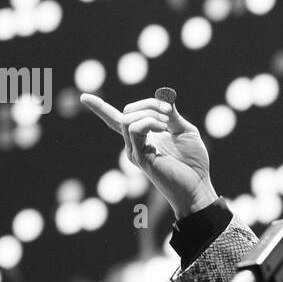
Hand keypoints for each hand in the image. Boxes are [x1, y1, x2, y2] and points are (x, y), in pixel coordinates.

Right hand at [81, 91, 217, 218]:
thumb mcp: (184, 130)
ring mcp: (134, 151)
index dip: (100, 108)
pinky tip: (163, 129)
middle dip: (148, 103)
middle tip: (169, 112)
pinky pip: (134, 129)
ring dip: (150, 112)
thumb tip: (163, 96)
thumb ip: (172, 115)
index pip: (116, 120)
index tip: (83, 97)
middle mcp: (133, 145)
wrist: (199, 185)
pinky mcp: (139, 157)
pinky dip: (149, 122)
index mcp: (143, 138)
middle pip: (126, 112)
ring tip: (168, 124)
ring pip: (127, 119)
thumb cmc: (193, 162)